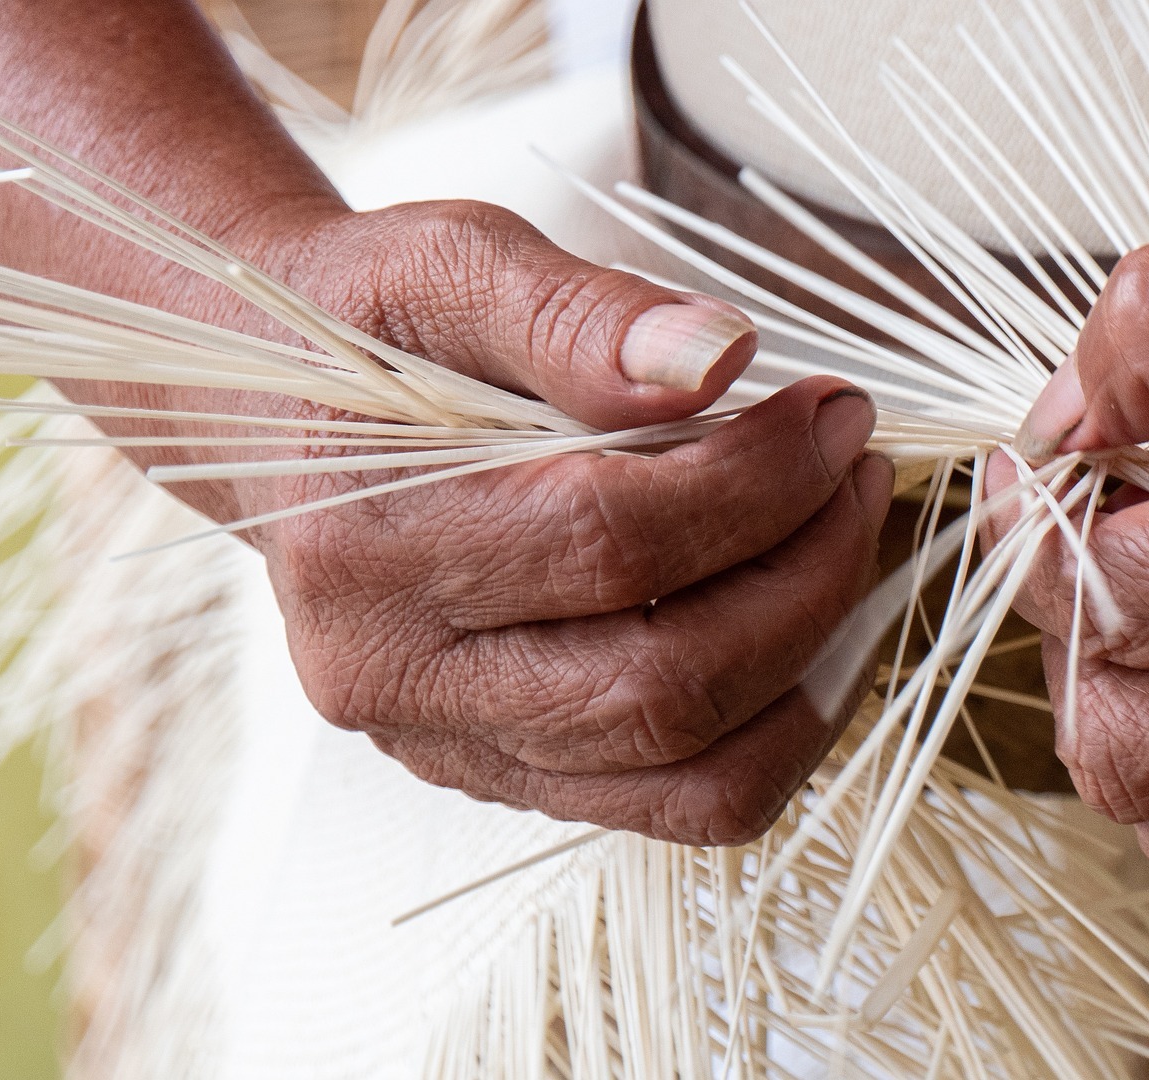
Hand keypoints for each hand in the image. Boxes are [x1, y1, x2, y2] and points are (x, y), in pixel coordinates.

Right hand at [0, 0, 895, 844]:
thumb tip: (722, 357)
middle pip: (660, 680)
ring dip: (814, 655)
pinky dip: (783, 727)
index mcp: (366, 550)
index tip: (832, 409)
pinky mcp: (518, 779)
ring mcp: (457, 750)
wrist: (290, 412)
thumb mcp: (456, 270)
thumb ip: (582, 314)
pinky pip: (687, 805)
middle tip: (858, 468)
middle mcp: (396, 681)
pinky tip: (815, 625)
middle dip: (805, 572)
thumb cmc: (379, 332)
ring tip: (848, 536)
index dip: (756, 480)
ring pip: (688, 770)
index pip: (607, 542)